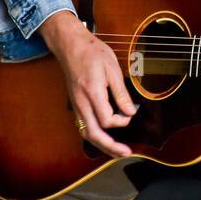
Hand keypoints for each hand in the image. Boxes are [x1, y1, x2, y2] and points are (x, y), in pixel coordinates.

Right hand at [41, 11, 137, 157]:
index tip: (130, 112)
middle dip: (110, 147)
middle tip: (125, 153)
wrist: (70, 45)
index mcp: (92, 93)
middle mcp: (81, 103)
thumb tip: (130, 112)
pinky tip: (104, 139)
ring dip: (102, 145)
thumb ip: (121, 93)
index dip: (121, 121)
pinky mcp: (75, 105)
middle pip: (94, 134)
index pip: (107, 120)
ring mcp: (76, 105)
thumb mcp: (112, 69)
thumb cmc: (92, 53)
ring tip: (116, 152)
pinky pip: (83, 126)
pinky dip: (94, 136)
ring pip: (86, 133)